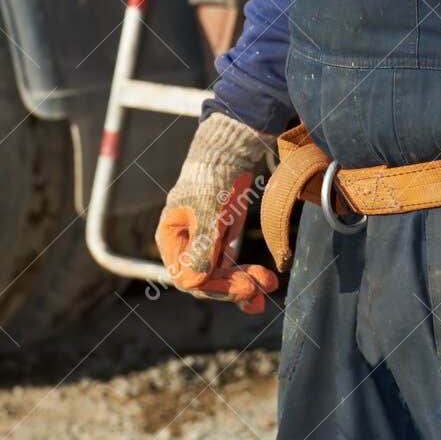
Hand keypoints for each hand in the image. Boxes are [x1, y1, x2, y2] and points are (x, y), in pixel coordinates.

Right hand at [155, 112, 279, 313]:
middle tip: (259, 287)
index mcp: (171, 238)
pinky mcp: (221, 241)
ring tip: (269, 284)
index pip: (186, 275)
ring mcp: (205, 244)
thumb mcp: (206, 209)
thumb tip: (192, 282)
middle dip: (233, 284)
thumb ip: (200, 246)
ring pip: (222, 275)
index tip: (240, 287)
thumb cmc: (210, 176)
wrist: (228, 153)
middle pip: (206, 278)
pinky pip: (232, 266)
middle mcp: (186, 245)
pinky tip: (263, 284)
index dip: (212, 285)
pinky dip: (246, 275)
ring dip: (244, 282)